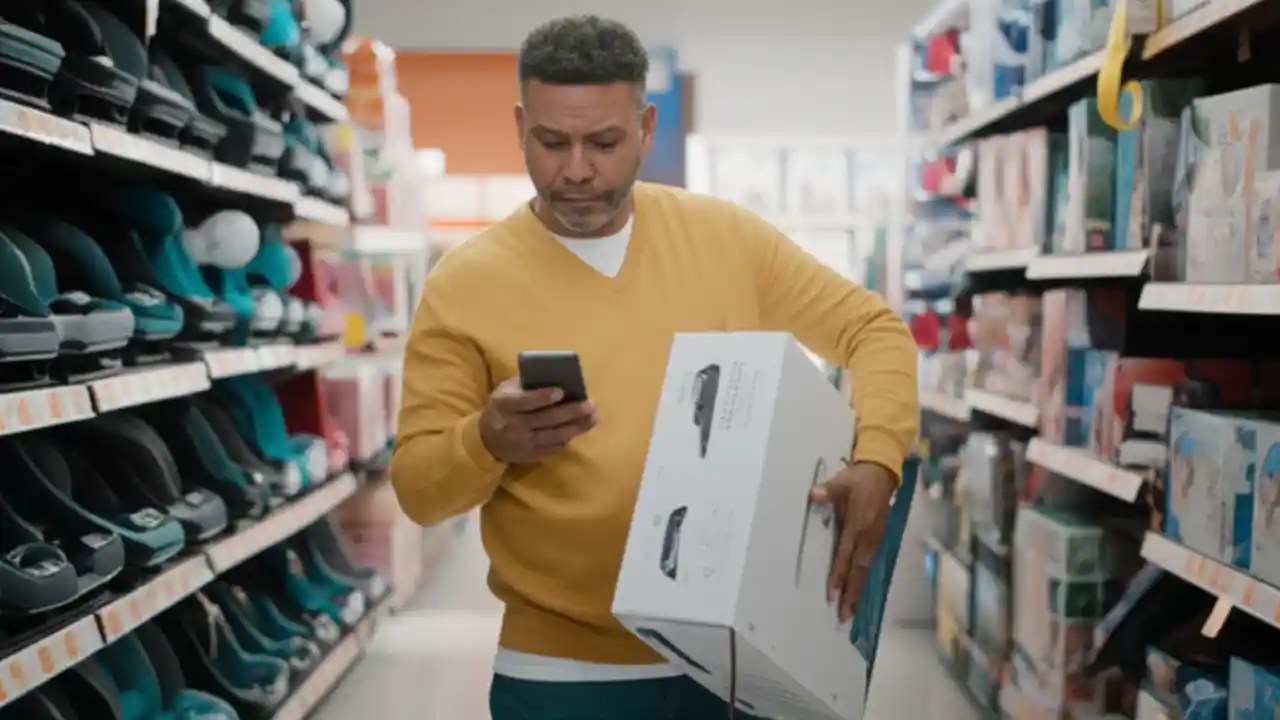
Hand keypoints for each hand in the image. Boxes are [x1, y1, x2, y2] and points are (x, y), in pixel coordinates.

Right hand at [479, 378, 597, 463]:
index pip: (526, 401)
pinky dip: (568, 437)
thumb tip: (556, 376)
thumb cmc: (501, 406)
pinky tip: (580, 428)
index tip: (562, 391)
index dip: (543, 396)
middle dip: (570, 412)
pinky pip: (553, 447)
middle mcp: (513, 425)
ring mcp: (523, 443)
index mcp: (505, 404)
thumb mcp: (505, 390)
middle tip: (590, 405)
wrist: (485, 439)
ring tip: (593, 418)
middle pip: (546, 419)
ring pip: (553, 435)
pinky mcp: (531, 456)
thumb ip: (526, 384)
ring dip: (576, 427)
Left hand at [810, 461, 896, 622]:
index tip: (832, 594)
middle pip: (859, 570)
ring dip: (858, 590)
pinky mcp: (878, 537)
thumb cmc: (859, 479)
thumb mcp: (841, 481)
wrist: (882, 473)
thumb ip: (827, 491)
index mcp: (858, 525)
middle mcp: (869, 536)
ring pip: (866, 570)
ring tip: (851, 610)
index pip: (846, 555)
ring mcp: (875, 538)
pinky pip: (870, 563)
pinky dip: (863, 578)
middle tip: (844, 616)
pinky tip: (859, 590)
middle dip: (851, 594)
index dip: (838, 575)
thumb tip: (813, 495)